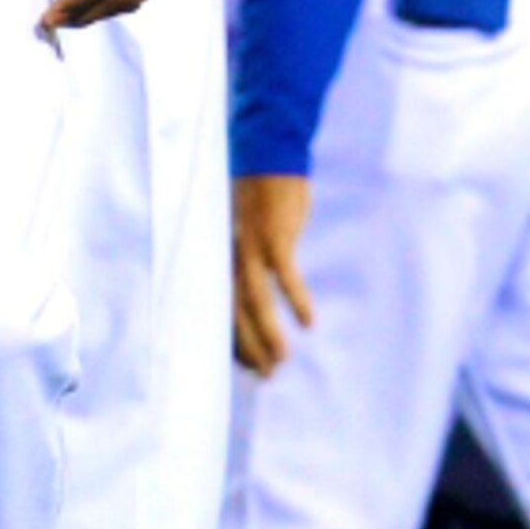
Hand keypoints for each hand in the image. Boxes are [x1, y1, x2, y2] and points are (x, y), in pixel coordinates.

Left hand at [232, 174, 314, 373]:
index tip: (250, 366)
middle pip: (234, 313)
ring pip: (254, 301)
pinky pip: (284, 275)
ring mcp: (251, 247)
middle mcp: (231, 256)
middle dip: (249, 348)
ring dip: (268, 333)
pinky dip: (295, 300)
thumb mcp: (249, 230)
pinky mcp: (274, 236)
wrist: (268, 154)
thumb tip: (261, 288)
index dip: (235, 340)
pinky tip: (308, 322)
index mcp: (223, 258)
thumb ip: (250, 258)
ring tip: (282, 360)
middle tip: (268, 374)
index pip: (222, 309)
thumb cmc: (261, 196)